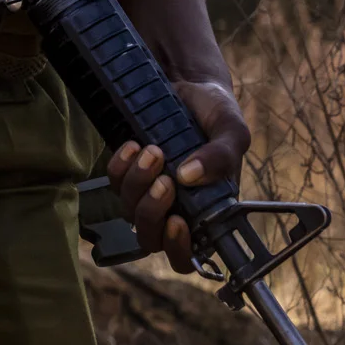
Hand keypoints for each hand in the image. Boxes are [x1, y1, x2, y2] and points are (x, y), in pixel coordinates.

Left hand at [106, 80, 250, 272]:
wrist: (190, 87)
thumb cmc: (215, 115)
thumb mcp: (231, 131)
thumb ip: (221, 156)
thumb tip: (190, 177)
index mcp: (206, 213)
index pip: (187, 256)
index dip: (178, 249)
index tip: (178, 222)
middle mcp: (176, 209)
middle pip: (150, 238)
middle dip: (152, 211)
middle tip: (165, 180)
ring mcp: (149, 193)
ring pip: (130, 211)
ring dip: (137, 184)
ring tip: (152, 150)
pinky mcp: (129, 174)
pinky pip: (113, 183)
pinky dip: (120, 167)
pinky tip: (133, 146)